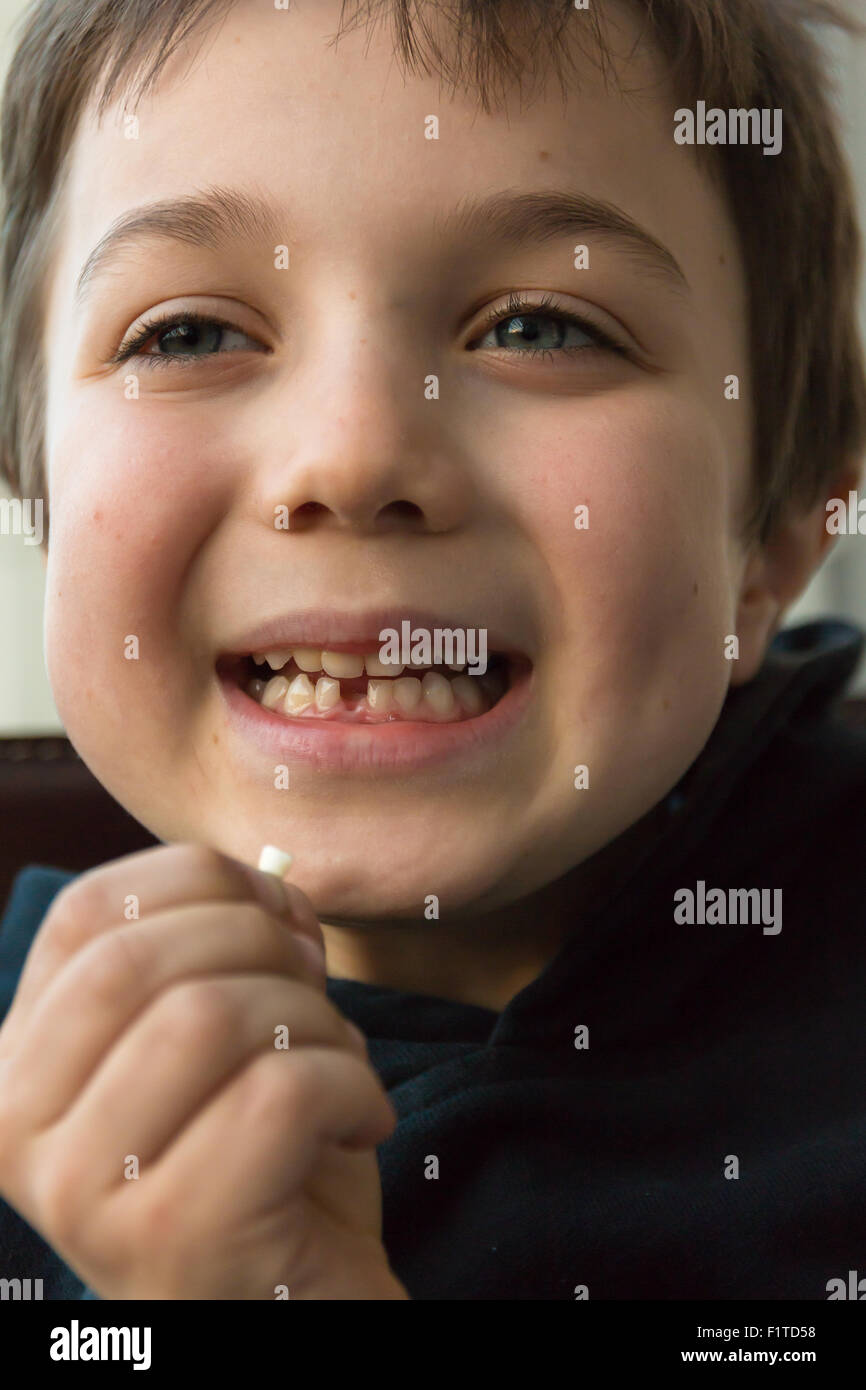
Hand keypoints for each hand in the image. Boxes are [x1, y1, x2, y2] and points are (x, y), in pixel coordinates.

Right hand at [0, 844, 406, 1298]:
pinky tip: (361, 1123)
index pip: (87, 911)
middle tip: (318, 989)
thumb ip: (225, 949)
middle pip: (141, 958)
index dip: (202, 880)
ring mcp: (82, 1195)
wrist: (298, 1301)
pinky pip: (282, 1092)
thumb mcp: (222, 1037)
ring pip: (210, 1015)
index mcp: (17, 1066)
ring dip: (315, 1020)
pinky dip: (354, 1086)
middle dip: (263, 944)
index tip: (280, 911)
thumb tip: (273, 881)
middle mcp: (16, 1131)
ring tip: (339, 1065)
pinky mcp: (171, 1240)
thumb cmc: (262, 1159)